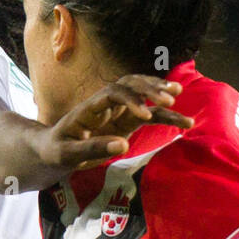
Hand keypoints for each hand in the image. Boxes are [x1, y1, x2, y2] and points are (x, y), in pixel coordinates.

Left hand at [35, 76, 192, 170]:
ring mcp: (118, 111)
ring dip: (160, 92)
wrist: (52, 151)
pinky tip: (185, 121)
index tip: (144, 113)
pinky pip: (150, 115)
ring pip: (142, 94)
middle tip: (169, 98)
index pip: (113, 93)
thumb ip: (92, 149)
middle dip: (150, 87)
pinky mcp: (127, 122)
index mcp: (90, 107)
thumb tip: (124, 145)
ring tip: (179, 95)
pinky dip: (166, 115)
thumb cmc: (56, 150)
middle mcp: (106, 104)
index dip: (130, 99)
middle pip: (130, 84)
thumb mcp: (67, 154)